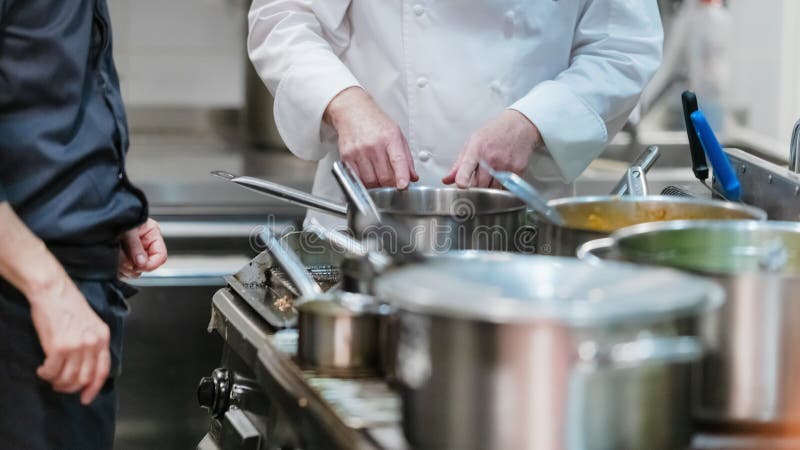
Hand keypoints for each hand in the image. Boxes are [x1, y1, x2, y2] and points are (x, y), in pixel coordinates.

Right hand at [28, 273, 110, 404]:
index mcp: (103, 337)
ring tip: (50, 376)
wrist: (53, 291)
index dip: (94, 388)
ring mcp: (77, 345)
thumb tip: (86, 367)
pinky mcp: (59, 347)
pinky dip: (46, 374)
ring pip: (68, 378)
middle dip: (71, 387)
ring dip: (57, 382)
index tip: (86, 398)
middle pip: (84, 378)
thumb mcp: (90, 324)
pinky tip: (42, 369)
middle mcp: (93, 343)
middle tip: (60, 385)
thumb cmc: (68, 305)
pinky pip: (52, 371)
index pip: (103, 370)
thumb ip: (92, 343)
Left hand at [119, 218, 166, 277]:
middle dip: (134, 267)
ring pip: (135, 272)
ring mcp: (135, 254)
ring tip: (115, 257)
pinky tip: (113, 260)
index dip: (151, 264)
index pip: (161, 256)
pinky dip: (118, 270)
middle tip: (122, 261)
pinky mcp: (125, 260)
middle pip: (147, 266)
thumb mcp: (128, 230)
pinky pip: (125, 273)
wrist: (100, 217)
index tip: (138, 266)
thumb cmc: (116, 218)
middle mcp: (146, 246)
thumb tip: (141, 263)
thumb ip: (135, 246)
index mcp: (152, 235)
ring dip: (124, 268)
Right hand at [324, 87, 418, 188]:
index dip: (401, 176)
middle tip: (392, 181)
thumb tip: (412, 177)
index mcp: (390, 137)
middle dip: (390, 184)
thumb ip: (406, 157)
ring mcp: (359, 151)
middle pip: (384, 176)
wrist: (353, 111)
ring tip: (379, 175)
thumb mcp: (396, 134)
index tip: (403, 185)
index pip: (397, 160)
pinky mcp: (346, 157)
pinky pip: (357, 179)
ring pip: (371, 181)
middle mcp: (373, 144)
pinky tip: (368, 174)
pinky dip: (364, 182)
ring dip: (377, 184)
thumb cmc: (375, 123)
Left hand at [442, 109, 542, 187]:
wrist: (519, 125)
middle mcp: (491, 158)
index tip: (461, 184)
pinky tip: (502, 176)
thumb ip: (459, 164)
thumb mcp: (472, 142)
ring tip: (491, 177)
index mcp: (476, 150)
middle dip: (476, 188)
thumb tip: (446, 180)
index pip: (467, 166)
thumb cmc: (493, 133)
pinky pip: (507, 188)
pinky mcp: (518, 170)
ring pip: (494, 190)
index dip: (463, 177)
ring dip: (490, 189)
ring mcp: (505, 165)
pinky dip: (503, 187)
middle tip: (477, 182)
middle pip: (480, 185)